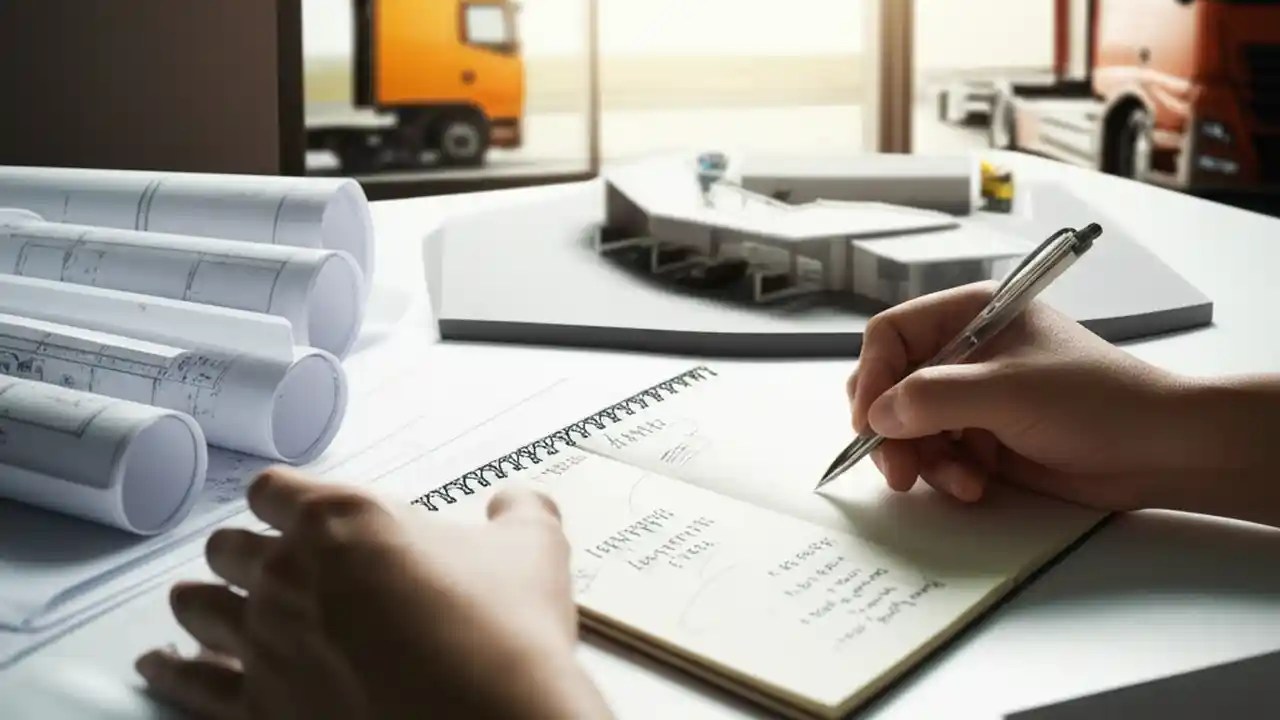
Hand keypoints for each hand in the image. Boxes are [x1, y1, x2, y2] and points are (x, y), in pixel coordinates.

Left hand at [138, 468, 611, 719]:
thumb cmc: (507, 634)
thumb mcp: (534, 551)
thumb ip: (521, 513)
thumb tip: (519, 503)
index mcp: (344, 520)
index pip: (274, 489)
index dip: (280, 497)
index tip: (288, 508)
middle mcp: (289, 575)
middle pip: (228, 548)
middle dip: (240, 552)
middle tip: (255, 561)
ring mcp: (266, 646)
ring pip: (199, 609)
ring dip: (199, 603)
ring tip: (195, 604)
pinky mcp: (259, 710)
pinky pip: (191, 686)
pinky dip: (171, 672)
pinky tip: (157, 666)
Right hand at [848, 282, 1194, 511]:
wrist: (1158, 451)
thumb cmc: (1092, 401)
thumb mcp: (1006, 391)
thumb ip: (933, 398)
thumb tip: (876, 416)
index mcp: (970, 314)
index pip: (890, 336)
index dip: (871, 377)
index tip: (868, 424)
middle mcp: (964, 351)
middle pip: (891, 385)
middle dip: (892, 430)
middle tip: (898, 470)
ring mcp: (973, 396)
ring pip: (909, 427)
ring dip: (924, 460)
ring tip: (958, 482)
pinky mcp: (983, 437)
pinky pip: (937, 455)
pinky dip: (947, 474)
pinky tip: (976, 486)